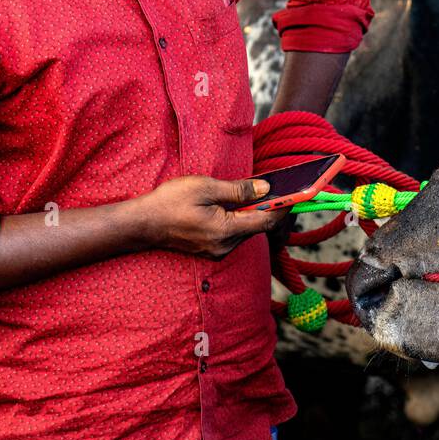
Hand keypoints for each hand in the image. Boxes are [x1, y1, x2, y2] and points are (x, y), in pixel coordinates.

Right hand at [133, 176, 290, 258]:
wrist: (143, 224)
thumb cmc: (170, 202)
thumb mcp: (205, 187)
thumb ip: (238, 190)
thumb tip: (265, 188)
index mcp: (225, 230)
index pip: (266, 221)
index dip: (283, 207)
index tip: (295, 193)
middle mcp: (225, 246)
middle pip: (259, 227)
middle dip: (269, 209)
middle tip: (274, 188)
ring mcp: (218, 251)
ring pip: (248, 231)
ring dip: (254, 214)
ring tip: (253, 194)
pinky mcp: (212, 251)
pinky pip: (235, 235)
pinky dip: (241, 221)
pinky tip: (234, 207)